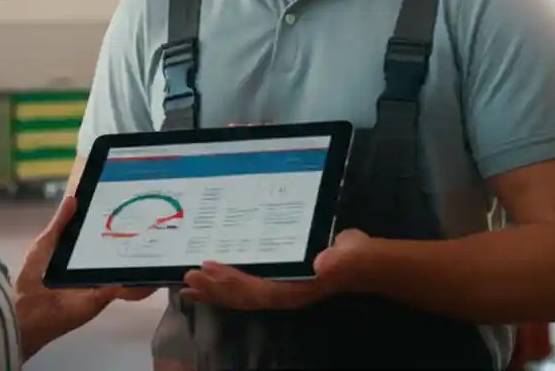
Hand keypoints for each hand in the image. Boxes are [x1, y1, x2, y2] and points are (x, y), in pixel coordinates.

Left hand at [15, 197, 156, 358]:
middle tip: (149, 226)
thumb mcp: (46, 243)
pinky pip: (126, 289)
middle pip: (115, 257)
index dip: (112, 230)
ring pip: (125, 273)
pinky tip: (154, 274)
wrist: (27, 309)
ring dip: (140, 264)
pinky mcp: (103, 298)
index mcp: (77, 259)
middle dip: (130, 244)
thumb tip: (74, 197)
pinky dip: (141, 285)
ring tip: (157, 245)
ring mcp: (99, 286)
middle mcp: (90, 273)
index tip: (127, 213)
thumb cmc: (33, 276)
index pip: (99, 243)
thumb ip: (61, 223)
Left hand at [178, 228, 375, 310]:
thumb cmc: (355, 258)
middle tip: (188, 280)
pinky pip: (247, 283)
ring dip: (215, 291)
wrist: (365, 261)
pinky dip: (227, 282)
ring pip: (241, 295)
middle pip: (242, 298)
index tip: (208, 270)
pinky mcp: (277, 277)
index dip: (232, 283)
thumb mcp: (348, 256)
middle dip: (215, 290)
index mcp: (295, 290)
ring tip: (190, 286)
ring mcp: (279, 287)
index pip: (258, 291)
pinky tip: (212, 277)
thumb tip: (322, 264)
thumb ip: (337, 262)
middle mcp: (283, 293)